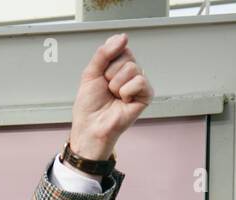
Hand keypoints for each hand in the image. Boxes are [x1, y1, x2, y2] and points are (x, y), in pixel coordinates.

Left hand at [68, 33, 153, 160]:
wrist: (90, 127)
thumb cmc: (89, 106)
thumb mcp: (90, 74)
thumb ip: (103, 53)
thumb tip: (122, 37)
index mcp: (117, 66)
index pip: (119, 47)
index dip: (106, 60)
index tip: (100, 75)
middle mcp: (130, 73)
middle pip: (126, 56)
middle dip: (110, 74)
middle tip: (106, 89)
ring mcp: (139, 83)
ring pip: (132, 68)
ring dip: (116, 84)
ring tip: (113, 96)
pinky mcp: (146, 94)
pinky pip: (139, 81)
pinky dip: (126, 92)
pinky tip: (123, 101)